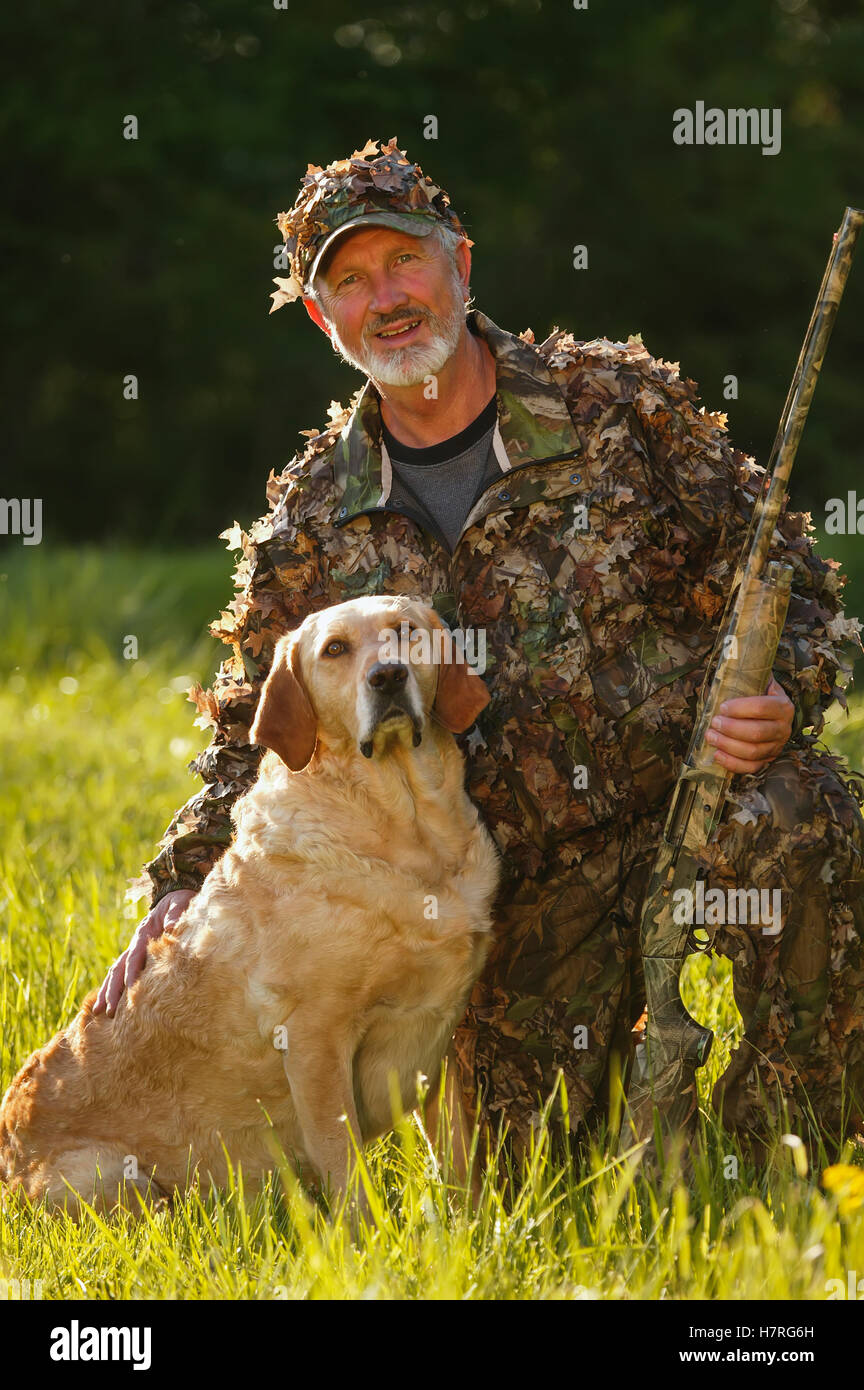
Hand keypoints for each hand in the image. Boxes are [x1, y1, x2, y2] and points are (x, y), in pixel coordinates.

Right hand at [93, 889, 195, 1016]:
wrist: (174, 895)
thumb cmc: (179, 902)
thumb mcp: (180, 904)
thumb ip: (176, 914)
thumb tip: (172, 926)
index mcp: (144, 932)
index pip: (135, 955)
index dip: (132, 971)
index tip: (129, 988)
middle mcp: (135, 944)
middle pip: (118, 969)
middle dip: (112, 990)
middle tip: (108, 1010)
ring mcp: (135, 951)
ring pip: (115, 974)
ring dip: (107, 992)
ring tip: (98, 1012)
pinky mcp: (139, 957)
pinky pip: (122, 974)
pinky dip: (114, 989)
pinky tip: (110, 1004)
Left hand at [705, 677, 793, 774]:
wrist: (774, 713)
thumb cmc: (761, 696)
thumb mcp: (761, 682)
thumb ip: (750, 677)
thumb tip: (730, 667)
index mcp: (783, 706)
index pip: (761, 708)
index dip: (739, 708)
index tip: (722, 707)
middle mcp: (784, 728)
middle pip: (756, 732)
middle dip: (730, 728)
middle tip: (713, 722)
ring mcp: (777, 746)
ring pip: (752, 751)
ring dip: (727, 745)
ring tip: (710, 736)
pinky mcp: (768, 759)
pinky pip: (751, 767)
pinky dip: (732, 763)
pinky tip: (717, 754)